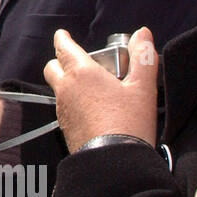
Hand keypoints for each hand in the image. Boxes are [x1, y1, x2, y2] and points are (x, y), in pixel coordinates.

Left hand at [44, 27, 156, 153]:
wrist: (113, 163)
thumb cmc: (129, 122)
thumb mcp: (143, 88)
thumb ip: (143, 58)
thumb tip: (143, 33)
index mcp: (81, 73)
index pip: (63, 48)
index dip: (62, 39)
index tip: (62, 35)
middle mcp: (66, 89)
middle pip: (53, 68)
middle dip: (60, 61)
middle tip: (78, 62)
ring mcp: (62, 110)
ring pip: (58, 89)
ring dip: (68, 83)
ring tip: (91, 87)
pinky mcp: (65, 128)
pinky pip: (63, 108)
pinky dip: (72, 102)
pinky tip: (91, 110)